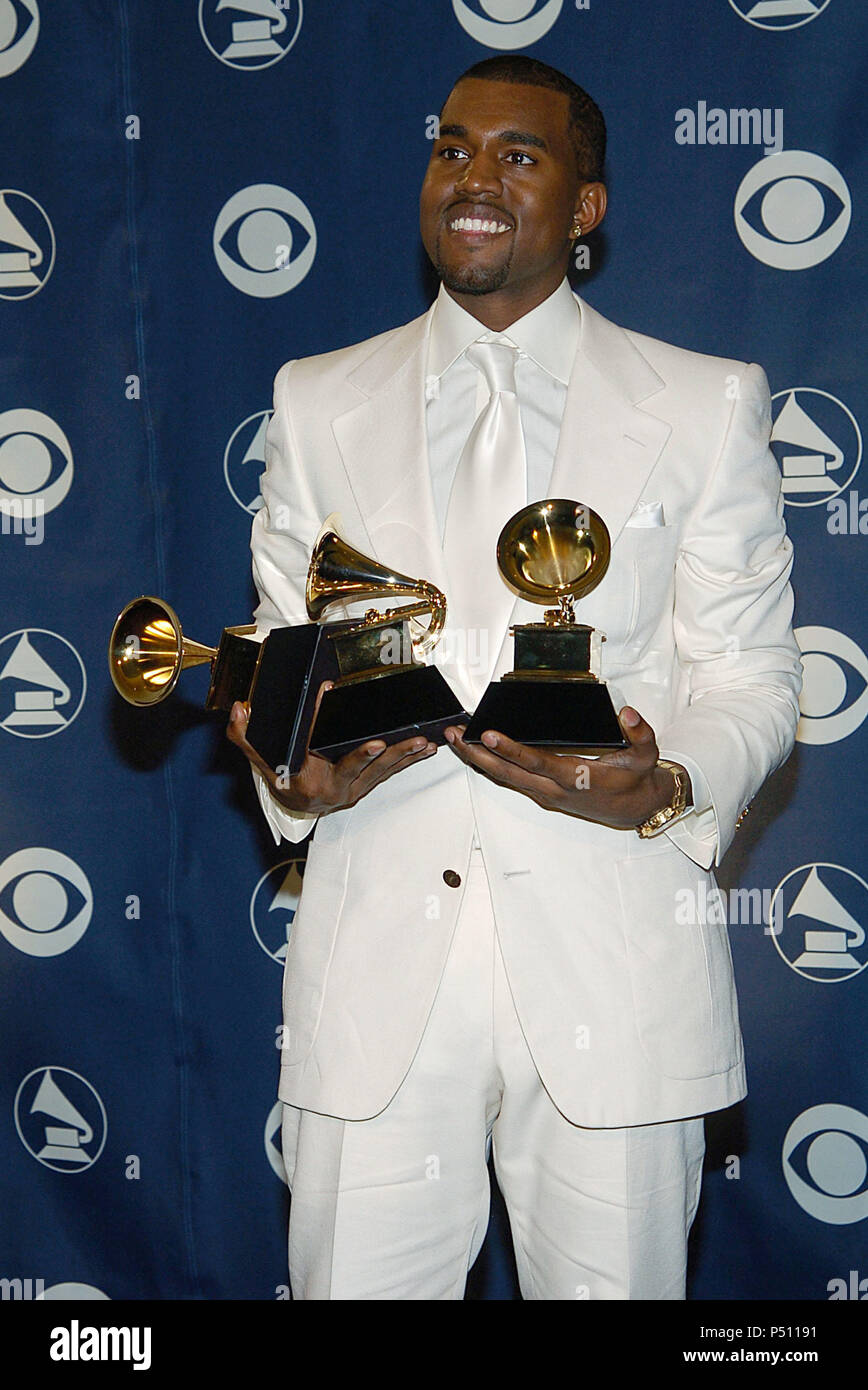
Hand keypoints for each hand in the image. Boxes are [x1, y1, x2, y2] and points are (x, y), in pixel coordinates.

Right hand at [226, 680, 437, 815]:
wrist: (299, 806)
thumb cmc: (283, 778)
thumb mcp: (259, 759)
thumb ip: (244, 736)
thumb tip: (239, 709)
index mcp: (306, 776)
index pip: (312, 741)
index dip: (319, 713)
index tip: (328, 689)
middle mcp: (332, 786)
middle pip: (353, 766)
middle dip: (371, 755)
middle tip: (383, 741)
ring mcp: (354, 788)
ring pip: (380, 772)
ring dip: (402, 756)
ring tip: (421, 741)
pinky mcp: (368, 786)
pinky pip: (391, 773)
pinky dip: (409, 760)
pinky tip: (427, 747)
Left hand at [444, 706, 689, 829]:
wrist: (636, 808)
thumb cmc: (636, 779)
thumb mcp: (647, 756)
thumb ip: (640, 734)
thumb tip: (628, 714)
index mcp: (576, 777)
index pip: (537, 762)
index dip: (511, 750)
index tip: (488, 735)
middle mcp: (554, 789)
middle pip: (508, 774)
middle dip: (477, 756)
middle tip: (454, 736)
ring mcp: (546, 793)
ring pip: (504, 778)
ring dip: (477, 760)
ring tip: (455, 739)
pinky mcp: (543, 793)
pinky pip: (511, 779)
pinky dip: (490, 764)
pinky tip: (475, 751)